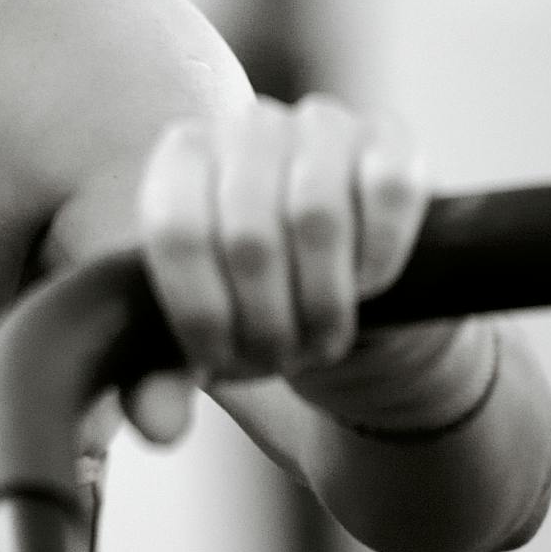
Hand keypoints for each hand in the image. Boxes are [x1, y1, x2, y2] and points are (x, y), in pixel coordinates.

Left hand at [129, 95, 434, 436]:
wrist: (343, 287)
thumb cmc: (253, 304)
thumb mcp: (200, 338)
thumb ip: (161, 381)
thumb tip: (158, 428)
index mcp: (179, 159)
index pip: (176, 232)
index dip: (202, 313)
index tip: (220, 361)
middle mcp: (244, 126)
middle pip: (248, 236)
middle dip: (267, 322)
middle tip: (279, 358)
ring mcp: (320, 123)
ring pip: (318, 216)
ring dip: (323, 302)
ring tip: (320, 337)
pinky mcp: (392, 137)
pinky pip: (389, 192)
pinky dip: (378, 259)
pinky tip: (369, 287)